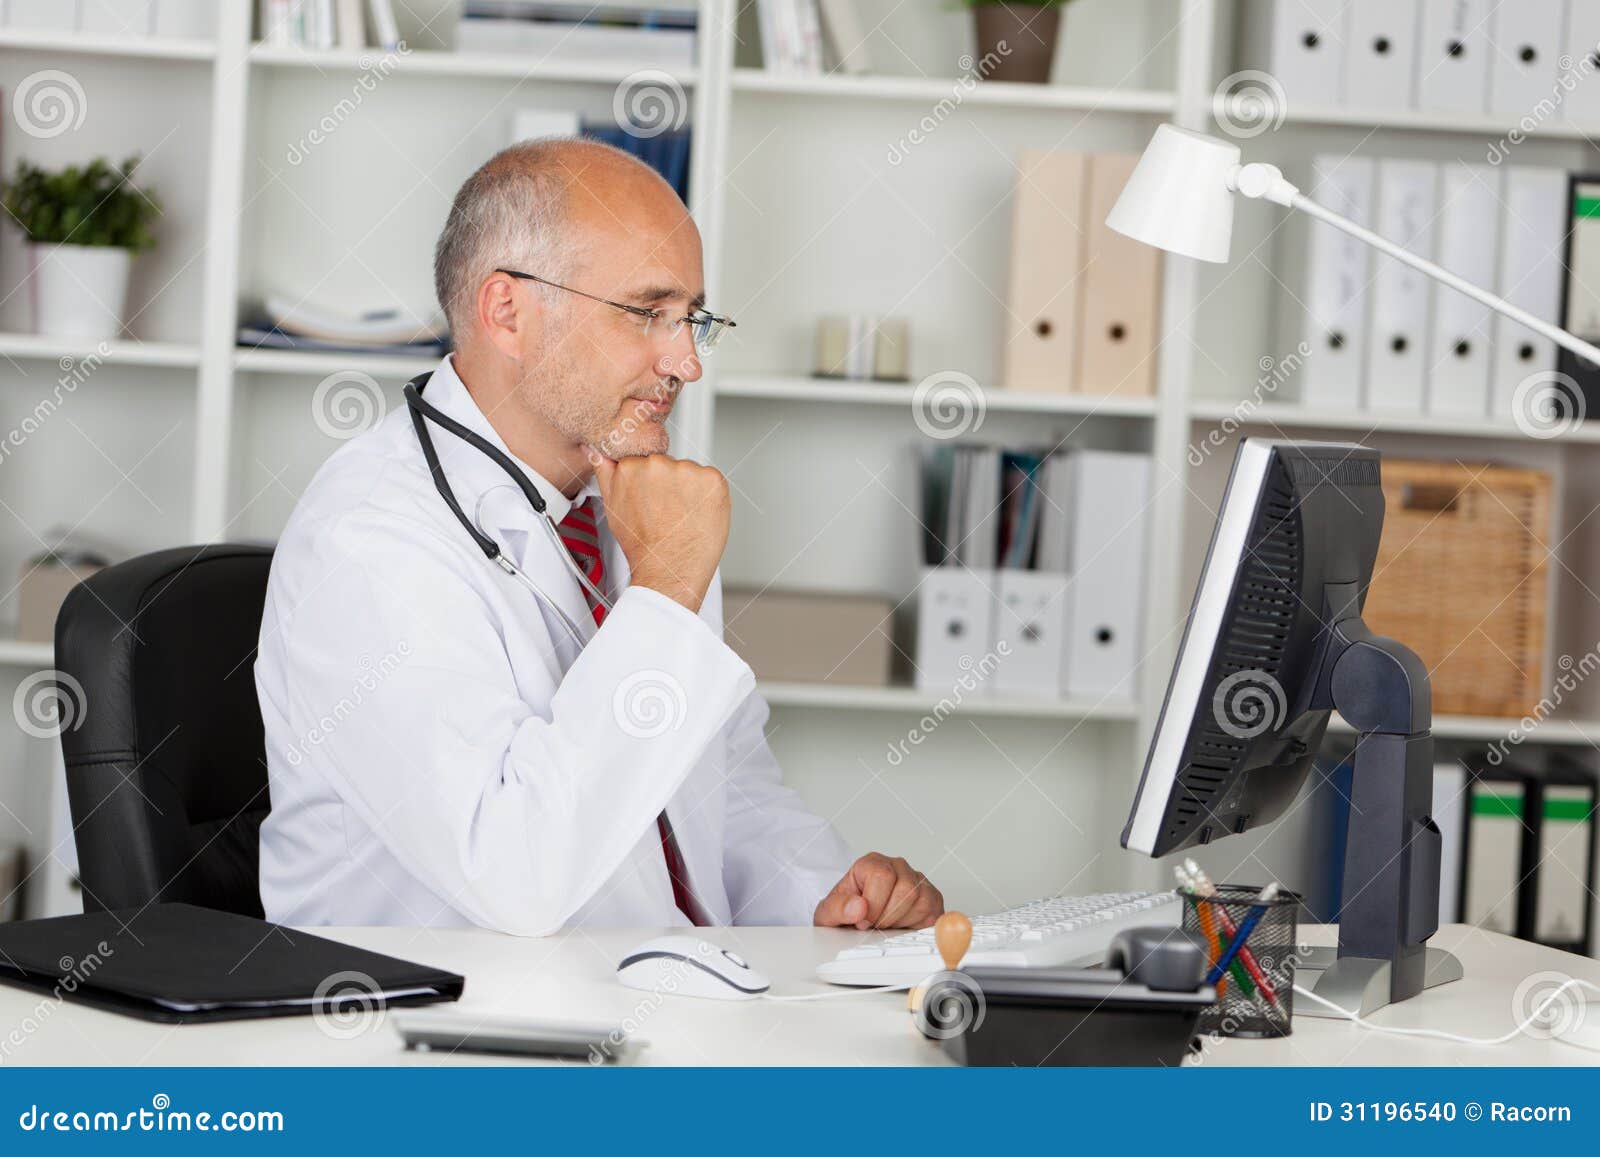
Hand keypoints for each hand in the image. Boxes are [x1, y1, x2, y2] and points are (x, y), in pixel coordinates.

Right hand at [592, 451, 730, 613]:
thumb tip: (596, 452)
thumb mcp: (613, 507)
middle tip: (668, 511)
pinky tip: (698, 514)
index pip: (645, 460)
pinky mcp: (712, 479)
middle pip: (668, 464)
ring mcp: (687, 470)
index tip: (653, 499)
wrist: (668, 570)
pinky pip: (711, 479)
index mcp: (631, 467)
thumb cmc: (643, 545)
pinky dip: (709, 495)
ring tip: (683, 516)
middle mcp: (658, 464)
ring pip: (690, 472)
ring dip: (690, 488)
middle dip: (669, 483)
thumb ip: (605, 473)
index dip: (651, 483)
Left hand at [813, 853, 943, 929]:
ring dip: (901, 922)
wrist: (855, 921)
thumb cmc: (845, 912)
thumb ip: (837, 908)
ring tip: (886, 925)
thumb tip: (858, 907)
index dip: (873, 905)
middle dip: (887, 917)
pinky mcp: (932, 899)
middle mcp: (898, 868)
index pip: (882, 876)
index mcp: (873, 863)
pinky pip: (933, 913)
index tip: (863, 921)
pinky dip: (917, 926)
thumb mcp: (828, 913)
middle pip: (906, 890)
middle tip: (875, 925)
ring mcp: (918, 882)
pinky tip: (901, 927)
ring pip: (921, 902)